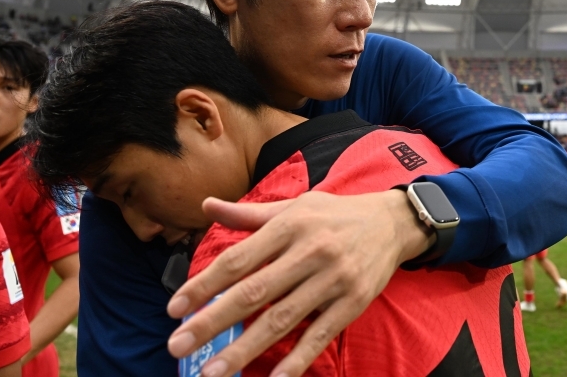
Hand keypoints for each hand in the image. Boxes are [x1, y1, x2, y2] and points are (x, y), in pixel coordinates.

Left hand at [166, 189, 433, 376]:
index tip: (173, 309)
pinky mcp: (353, 303)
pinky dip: (296, 360)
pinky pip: (320, 336)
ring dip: (244, 348)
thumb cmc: (334, 214)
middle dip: (212, 320)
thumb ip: (249, 214)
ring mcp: (333, 279)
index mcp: (290, 225)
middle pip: (254, 292)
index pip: (238, 258)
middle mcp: (310, 252)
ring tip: (213, 371)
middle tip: (177, 344)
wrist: (393, 222)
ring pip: (282, 319)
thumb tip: (207, 205)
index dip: (204, 285)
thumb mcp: (294, 206)